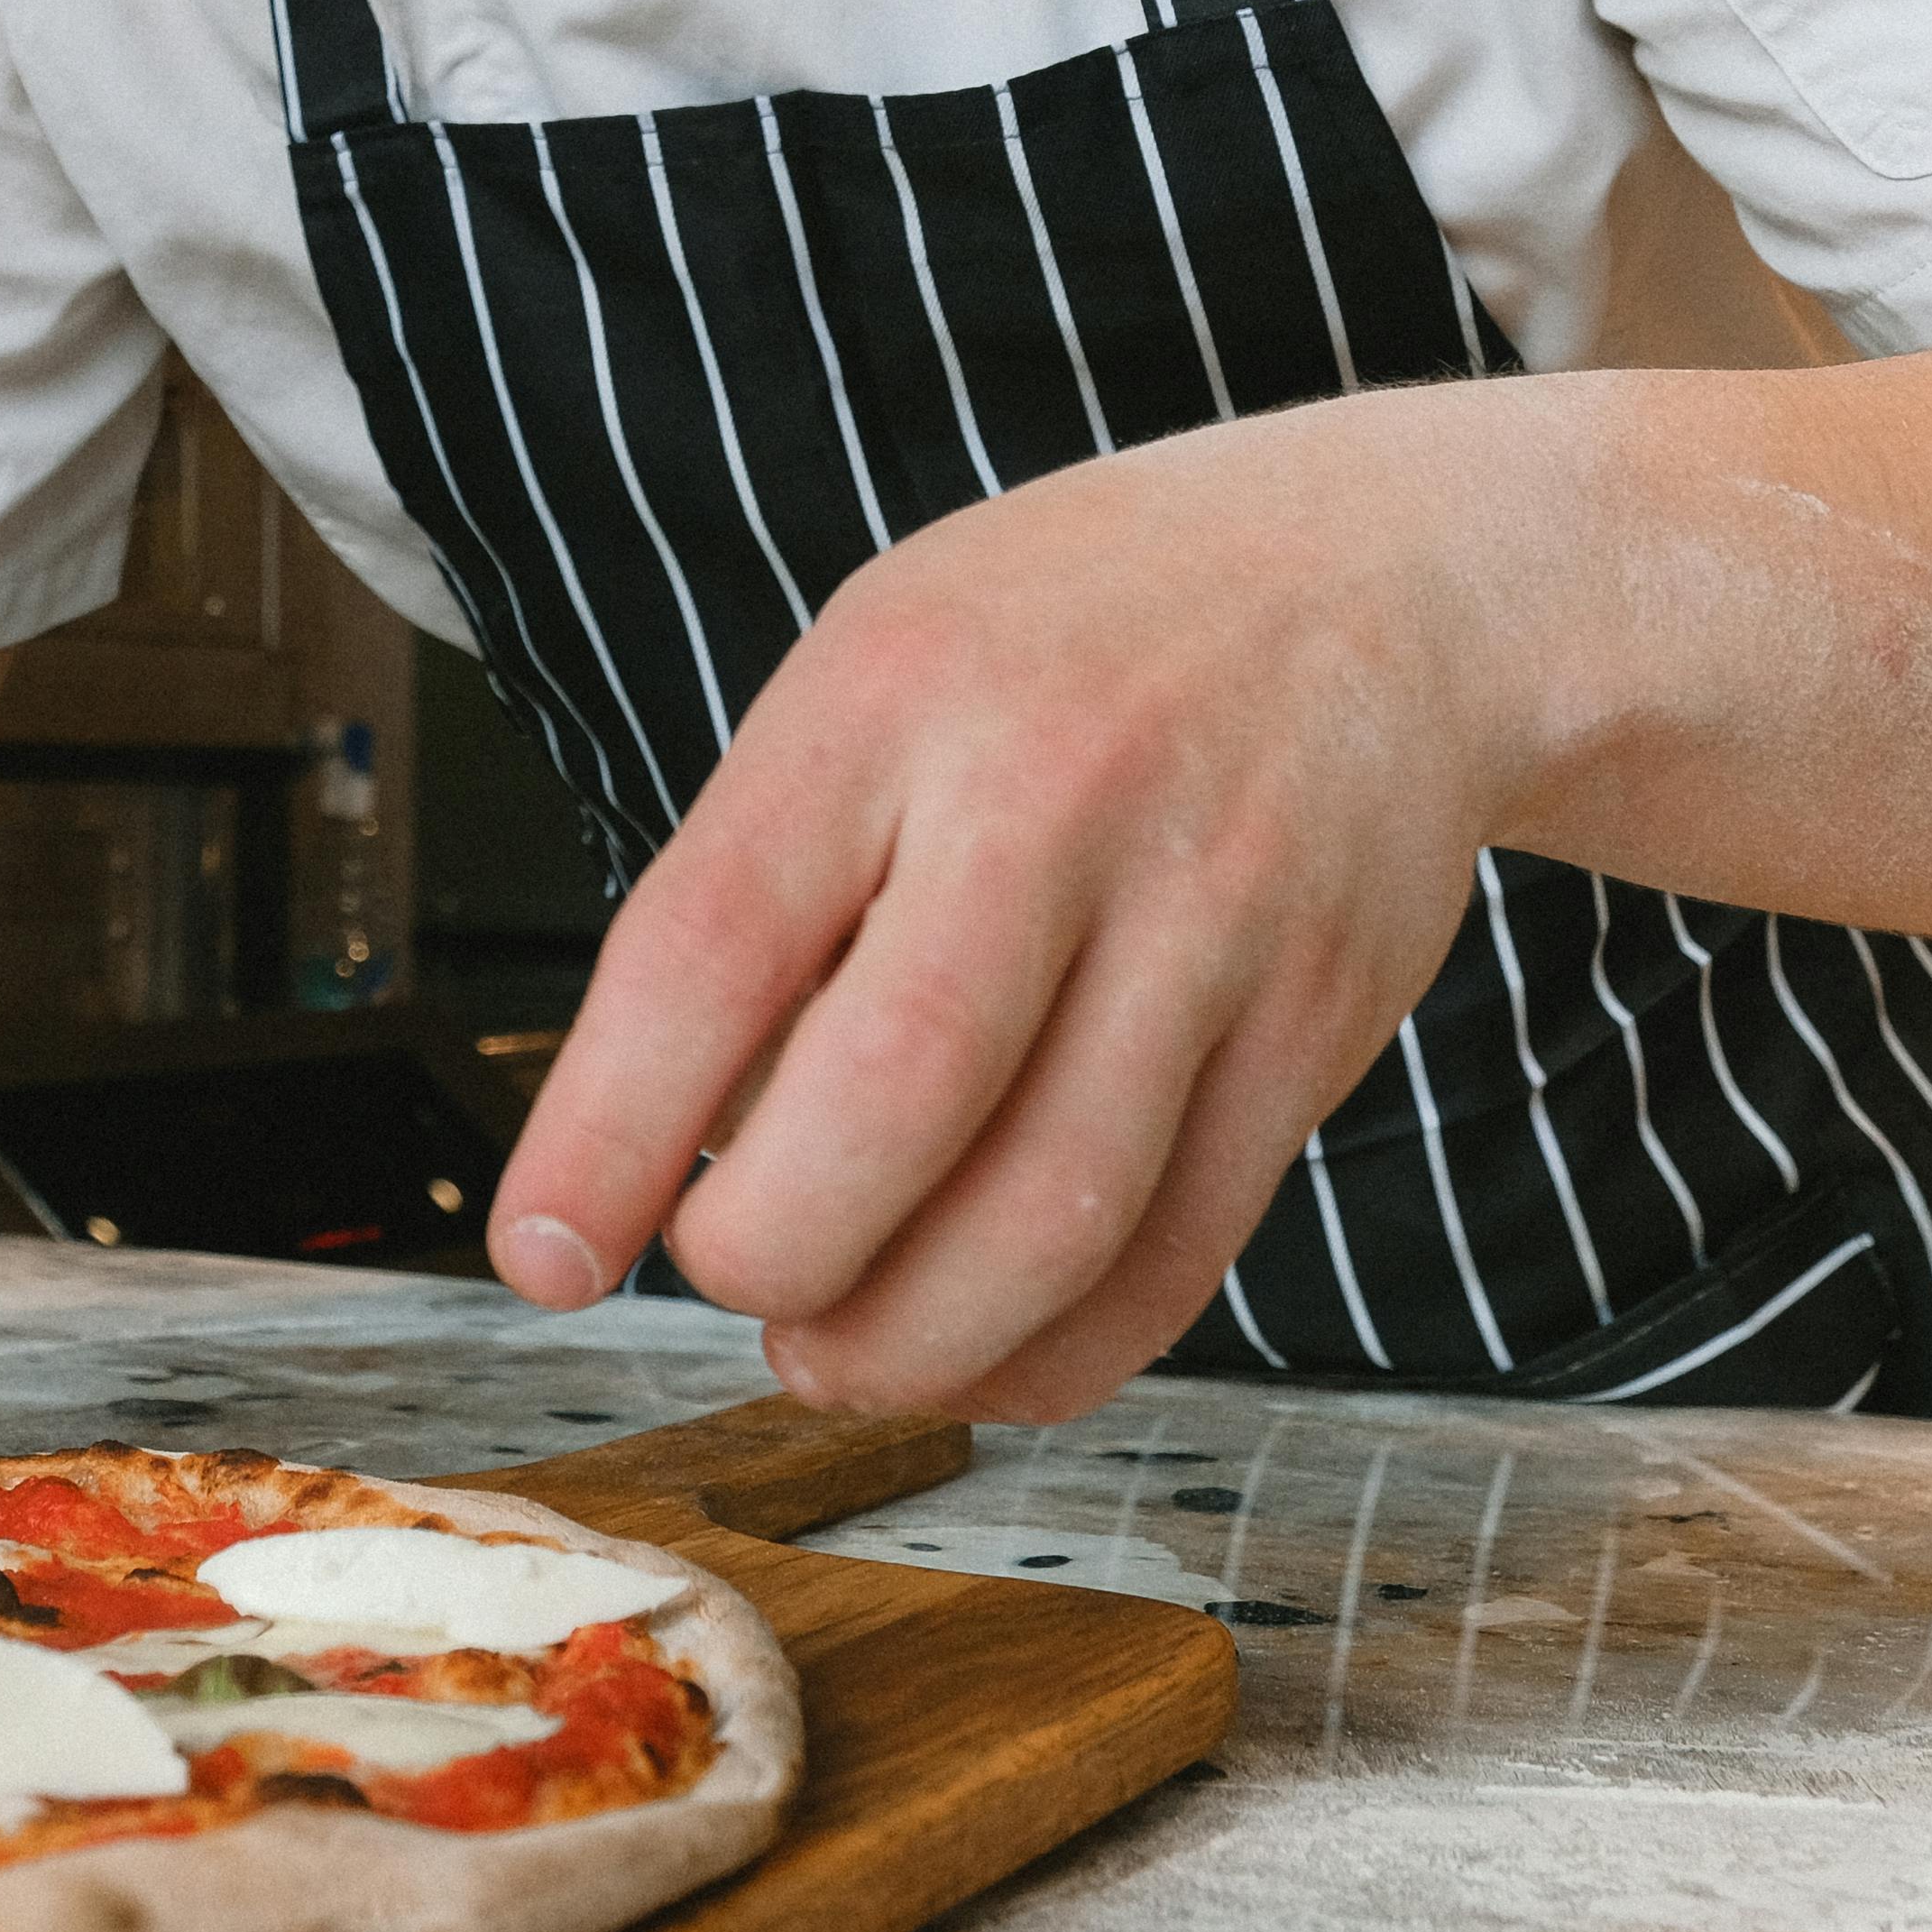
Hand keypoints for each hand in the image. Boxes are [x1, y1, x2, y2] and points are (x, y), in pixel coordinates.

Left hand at [482, 394, 1535, 1420]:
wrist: (1388, 577)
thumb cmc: (1072, 642)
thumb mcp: (877, 669)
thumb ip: (773, 878)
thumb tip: (665, 1148)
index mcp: (892, 694)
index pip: (711, 942)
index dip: (608, 1132)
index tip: (543, 1256)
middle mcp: (1054, 798)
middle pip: (892, 1100)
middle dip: (774, 1255)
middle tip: (731, 1276)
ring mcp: (1207, 918)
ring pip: (1049, 1218)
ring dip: (911, 1345)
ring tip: (838, 1351)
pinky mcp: (1314, 1026)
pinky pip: (1177, 1253)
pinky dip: (1055, 1354)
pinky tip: (982, 1351)